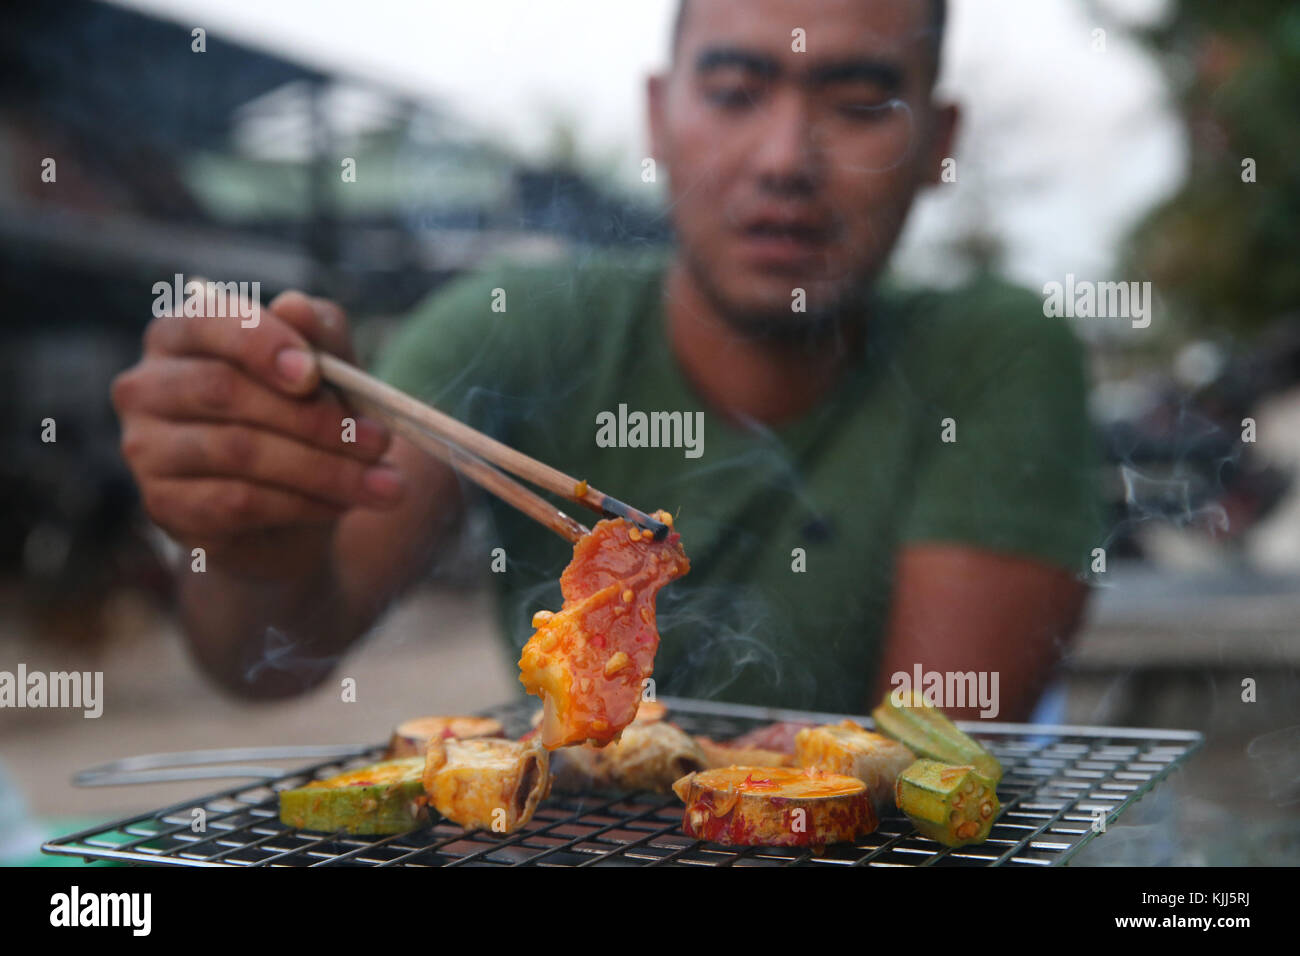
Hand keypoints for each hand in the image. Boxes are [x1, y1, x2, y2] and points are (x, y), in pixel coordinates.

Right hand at [111, 288, 405, 577]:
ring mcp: (147, 448)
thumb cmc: (303, 422)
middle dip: (314, 418)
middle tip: (381, 441)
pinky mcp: (164, 504)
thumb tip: (297, 308)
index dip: (262, 343)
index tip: (314, 373)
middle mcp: (148, 385)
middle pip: (225, 390)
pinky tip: (341, 506)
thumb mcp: (326, 373)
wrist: (288, 511)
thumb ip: (319, 335)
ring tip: (384, 485)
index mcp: (183, 333)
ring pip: (238, 451)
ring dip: (325, 469)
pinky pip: (236, 502)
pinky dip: (301, 503)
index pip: (210, 321)